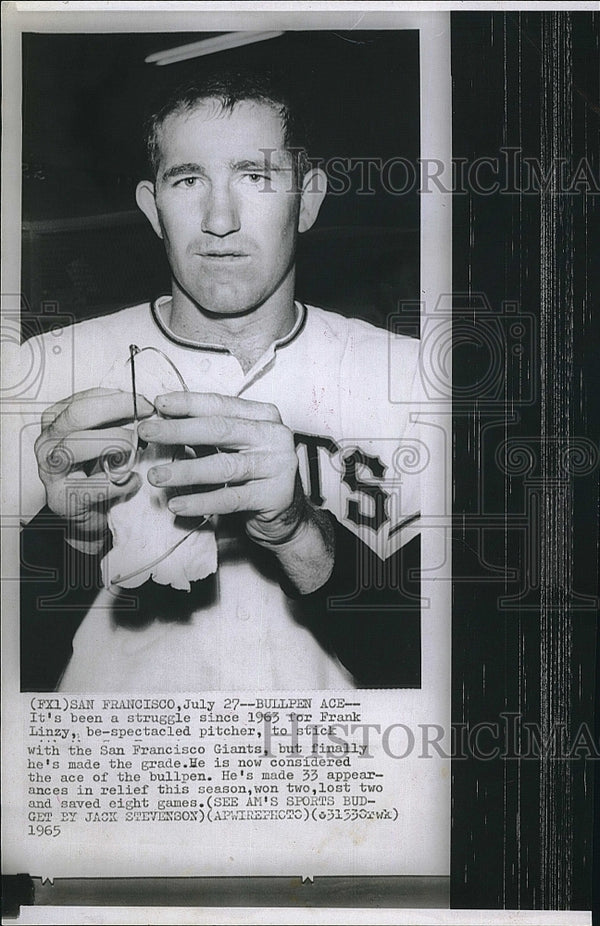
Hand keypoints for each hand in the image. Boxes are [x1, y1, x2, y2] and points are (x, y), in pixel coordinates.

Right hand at [35, 387, 153, 543]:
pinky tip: (134, 480)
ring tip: (136, 449)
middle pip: (77, 416)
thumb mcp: (104, 439)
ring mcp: (50, 471)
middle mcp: (47, 443)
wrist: (87, 514)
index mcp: (56, 421)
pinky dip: (119, 483)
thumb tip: (144, 406)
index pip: (85, 399)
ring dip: (113, 444)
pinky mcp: (61, 499)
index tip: (146, 404)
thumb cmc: (97, 472)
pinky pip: (92, 486)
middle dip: (117, 411)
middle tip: (145, 419)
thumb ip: (117, 422)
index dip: (119, 398)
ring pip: (75, 446)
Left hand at [137, 392, 309, 544]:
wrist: (287, 517)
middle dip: (178, 431)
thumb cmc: (254, 477)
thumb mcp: (232, 449)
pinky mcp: (275, 495)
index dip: (188, 403)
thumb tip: (163, 421)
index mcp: (264, 416)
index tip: (158, 404)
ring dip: (185, 471)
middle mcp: (275, 436)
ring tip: (156, 476)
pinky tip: (178, 504)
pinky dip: (201, 501)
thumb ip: (205, 435)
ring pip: (223, 466)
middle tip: (147, 432)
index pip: (221, 405)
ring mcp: (278, 465)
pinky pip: (230, 499)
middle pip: (220, 429)